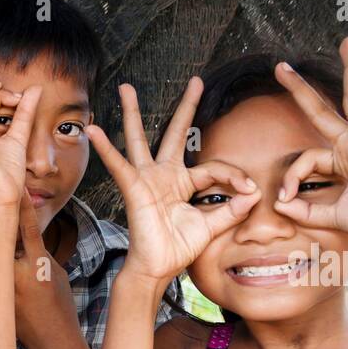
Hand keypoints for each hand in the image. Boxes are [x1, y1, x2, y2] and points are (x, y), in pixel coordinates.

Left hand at [13, 198, 77, 348]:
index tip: (13, 187)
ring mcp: (3, 288)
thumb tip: (24, 235)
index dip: (20, 206)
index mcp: (38, 264)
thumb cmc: (61, 305)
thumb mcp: (56, 272)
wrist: (54, 342)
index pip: (27, 228)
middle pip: (0, 239)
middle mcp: (17, 275)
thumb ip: (39, 252)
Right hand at [88, 79, 259, 284]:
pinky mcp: (134, 188)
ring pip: (140, 139)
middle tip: (196, 80)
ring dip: (132, 113)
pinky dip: (106, 148)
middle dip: (186, 107)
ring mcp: (147, 179)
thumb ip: (231, 209)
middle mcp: (164, 175)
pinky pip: (118, 165)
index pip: (213, 168)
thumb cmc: (178, 248)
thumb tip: (254, 194)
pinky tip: (93, 130)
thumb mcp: (211, 226)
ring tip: (126, 88)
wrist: (157, 268)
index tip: (249, 191)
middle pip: (175, 133)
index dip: (234, 177)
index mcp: (182, 183)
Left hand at [272, 38, 347, 248]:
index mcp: (342, 161)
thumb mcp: (331, 215)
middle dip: (300, 90)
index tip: (286, 197)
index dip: (291, 178)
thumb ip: (304, 210)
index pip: (306, 159)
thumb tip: (278, 204)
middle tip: (281, 67)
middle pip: (322, 110)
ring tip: (347, 40)